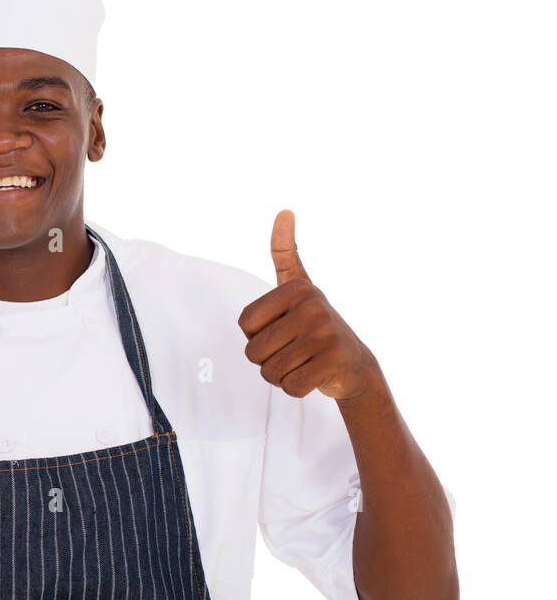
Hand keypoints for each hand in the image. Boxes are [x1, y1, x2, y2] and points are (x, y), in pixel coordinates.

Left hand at [238, 209, 375, 401]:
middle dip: (267, 360)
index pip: (245, 325)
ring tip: (304, 362)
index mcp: (297, 287)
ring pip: (269, 371)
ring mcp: (325, 333)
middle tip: (294, 351)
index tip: (282, 329)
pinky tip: (314, 376)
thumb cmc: (314, 326)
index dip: (256, 336)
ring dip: (281, 375)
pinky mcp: (333, 361)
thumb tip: (284, 210)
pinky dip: (295, 388)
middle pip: (254, 351)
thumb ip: (286, 253)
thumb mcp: (299, 286)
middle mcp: (313, 305)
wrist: (355, 364)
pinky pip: (290, 386)